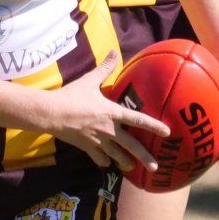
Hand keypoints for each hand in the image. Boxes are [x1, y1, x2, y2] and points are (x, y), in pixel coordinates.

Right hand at [47, 52, 170, 171]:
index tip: (168, 133)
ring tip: (132, 169)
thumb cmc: (71, 96)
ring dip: (125, 163)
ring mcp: (97, 141)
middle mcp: (109, 130)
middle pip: (131, 146)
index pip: (138, 120)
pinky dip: (103, 162)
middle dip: (144, 157)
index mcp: (112, 113)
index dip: (154, 126)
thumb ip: (105, 68)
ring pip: (116, 156)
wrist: (50, 113)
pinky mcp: (86, 147)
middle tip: (155, 168)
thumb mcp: (89, 80)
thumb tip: (114, 50)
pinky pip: (98, 159)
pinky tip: (106, 165)